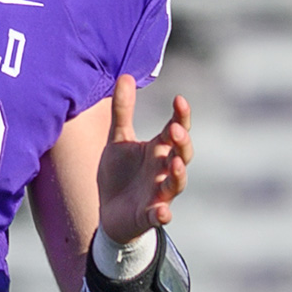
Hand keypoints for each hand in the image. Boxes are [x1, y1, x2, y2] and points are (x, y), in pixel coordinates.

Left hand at [96, 74, 191, 243]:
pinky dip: (163, 214)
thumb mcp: (118, 139)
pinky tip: (163, 212)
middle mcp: (164, 170)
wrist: (108, 212)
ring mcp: (159, 193)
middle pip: (183, 155)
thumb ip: (123, 110)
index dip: (181, 116)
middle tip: (175, 130)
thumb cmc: (119, 174)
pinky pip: (160, 215)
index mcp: (159, 149)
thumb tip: (125, 75)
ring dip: (179, 174)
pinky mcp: (149, 215)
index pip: (177, 130)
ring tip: (175, 164)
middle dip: (182, 143)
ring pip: (177, 184)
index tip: (179, 100)